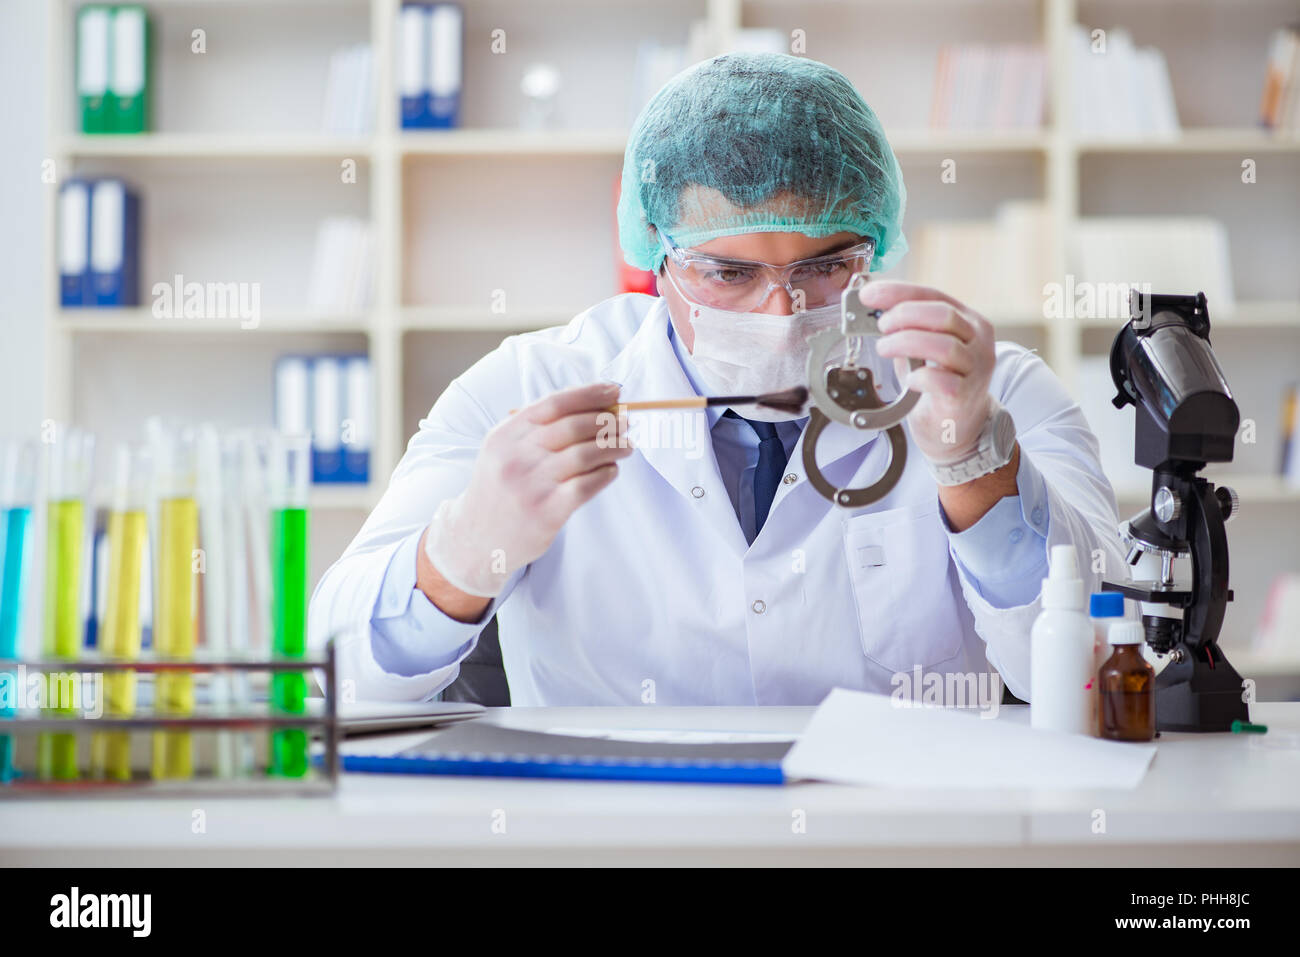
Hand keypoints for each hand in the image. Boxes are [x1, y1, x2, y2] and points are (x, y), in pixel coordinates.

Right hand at [423, 382, 631, 597]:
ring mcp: (530, 486)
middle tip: (625, 422)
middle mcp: (515, 458)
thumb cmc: (499, 490)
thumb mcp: (502, 452)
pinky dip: (605, 474)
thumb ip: (536, 430)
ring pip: (584, 454)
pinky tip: (611, 470)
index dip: (588, 394)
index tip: (612, 391)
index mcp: (504, 436)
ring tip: (626, 445)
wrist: (476, 539)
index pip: (553, 404)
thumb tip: (590, 406)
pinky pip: (586, 485)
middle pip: (572, 426)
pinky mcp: (546, 512)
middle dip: (606, 421)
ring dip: (613, 446)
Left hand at [864, 281, 997, 464]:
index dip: (898, 292)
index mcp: (967, 320)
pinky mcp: (966, 395)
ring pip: (943, 345)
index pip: (933, 295)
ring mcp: (976, 368)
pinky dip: (920, 376)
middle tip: (881, 326)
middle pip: (942, 315)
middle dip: (904, 316)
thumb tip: (872, 312)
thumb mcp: (922, 349)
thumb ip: (905, 329)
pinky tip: (909, 380)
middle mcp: (978, 340)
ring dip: (906, 343)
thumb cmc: (937, 384)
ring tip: (884, 348)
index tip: (868, 295)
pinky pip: (943, 380)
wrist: (957, 428)